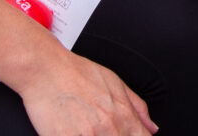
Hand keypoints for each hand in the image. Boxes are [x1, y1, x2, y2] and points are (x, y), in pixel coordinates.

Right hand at [17, 55, 156, 135]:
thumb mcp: (115, 83)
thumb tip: (152, 128)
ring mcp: (88, 135)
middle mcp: (109, 127)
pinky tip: (74, 132)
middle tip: (100, 129)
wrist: (45, 68)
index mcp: (123, 115)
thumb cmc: (77, 73)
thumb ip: (137, 107)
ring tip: (88, 129)